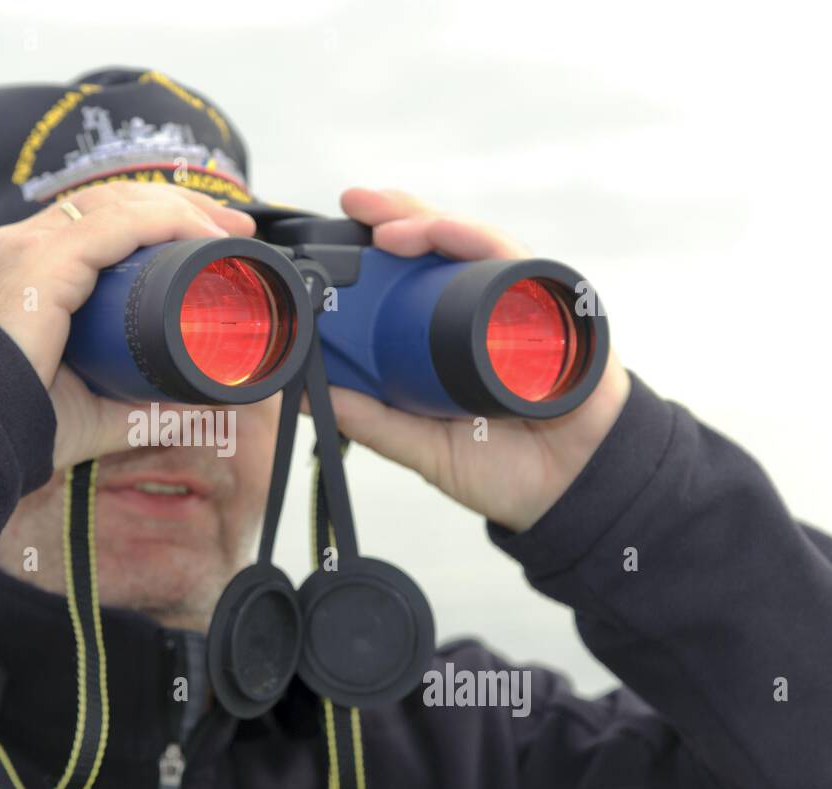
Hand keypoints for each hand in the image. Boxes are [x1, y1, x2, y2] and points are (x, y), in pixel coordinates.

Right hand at [0, 181, 255, 469]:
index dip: (154, 221)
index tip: (206, 239)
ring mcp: (28, 247)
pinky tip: (197, 229)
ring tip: (226, 227)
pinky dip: (162, 220)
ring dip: (179, 207)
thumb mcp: (90, 412)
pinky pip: (114, 222)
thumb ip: (139, 410)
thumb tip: (194, 412)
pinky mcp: (39, 259)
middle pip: (112, 202)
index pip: (97, 224)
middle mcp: (23, 247)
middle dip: (177, 206)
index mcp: (27, 272)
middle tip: (230, 227)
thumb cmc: (13, 422)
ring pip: (117, 202)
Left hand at [322, 187, 631, 532]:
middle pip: (442, 244)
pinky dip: (486, 245)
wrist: (570, 496)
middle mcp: (488, 309)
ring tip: (390, 228)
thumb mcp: (421, 444)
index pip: (412, 273)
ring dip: (432, 226)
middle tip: (356, 204)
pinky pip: (523, 266)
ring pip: (478, 244)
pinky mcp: (561, 314)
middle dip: (398, 215)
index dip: (375, 248)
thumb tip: (305, 392)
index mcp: (451, 333)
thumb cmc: (503, 467)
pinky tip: (451, 236)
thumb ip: (371, 419)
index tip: (332, 235)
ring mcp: (525, 306)